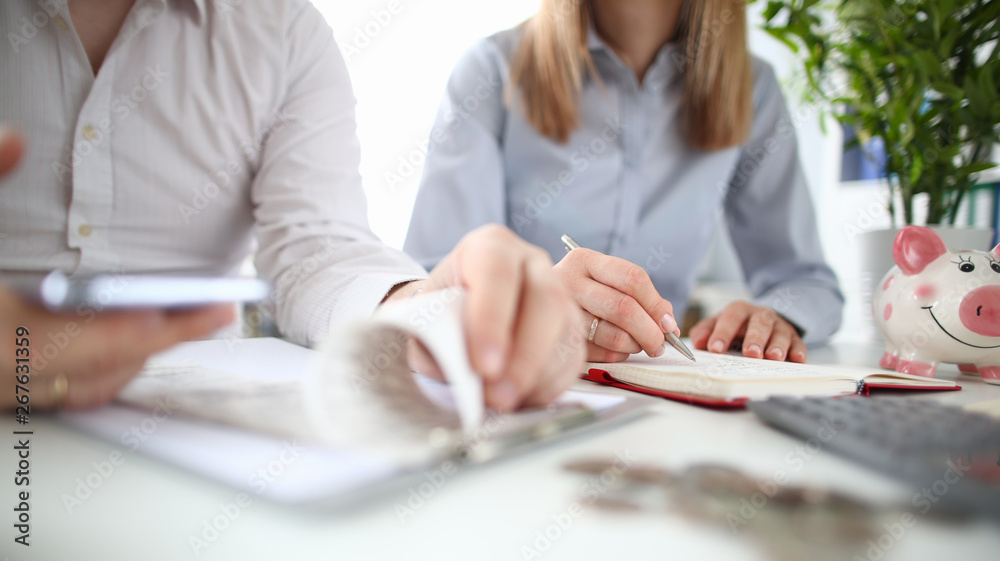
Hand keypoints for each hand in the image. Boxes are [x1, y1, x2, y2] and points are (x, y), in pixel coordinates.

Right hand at [0, 129, 236, 409]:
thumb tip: (13, 140)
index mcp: (1, 339)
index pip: (106, 339)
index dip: (164, 326)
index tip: (210, 309)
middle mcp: (6, 372)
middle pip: (111, 365)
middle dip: (166, 339)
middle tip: (214, 310)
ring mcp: (3, 390)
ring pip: (94, 384)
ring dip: (141, 355)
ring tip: (185, 322)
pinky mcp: (1, 393)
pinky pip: (71, 390)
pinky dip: (108, 367)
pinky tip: (129, 343)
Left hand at [385, 225, 584, 411]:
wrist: (453, 318)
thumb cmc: (438, 314)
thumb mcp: (424, 321)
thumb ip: (437, 338)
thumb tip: (460, 368)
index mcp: (489, 247)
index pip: (497, 273)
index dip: (491, 319)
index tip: (482, 365)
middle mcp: (531, 263)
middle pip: (546, 299)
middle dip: (523, 355)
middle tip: (497, 394)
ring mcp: (558, 292)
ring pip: (566, 331)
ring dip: (536, 376)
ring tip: (502, 402)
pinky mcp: (571, 327)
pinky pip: (572, 357)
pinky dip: (549, 386)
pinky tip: (520, 398)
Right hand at [553, 248, 677, 362]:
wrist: (531, 303)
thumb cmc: (582, 293)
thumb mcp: (603, 280)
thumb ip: (637, 294)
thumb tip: (668, 323)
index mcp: (583, 260)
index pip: (632, 278)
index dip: (656, 304)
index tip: (668, 322)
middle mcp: (567, 282)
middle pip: (624, 308)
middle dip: (651, 331)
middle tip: (660, 343)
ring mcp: (560, 312)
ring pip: (614, 335)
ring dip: (635, 345)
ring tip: (637, 344)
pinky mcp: (559, 340)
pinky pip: (602, 353)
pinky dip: (618, 354)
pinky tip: (617, 349)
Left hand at [689, 301, 805, 361]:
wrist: (762, 319)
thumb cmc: (736, 326)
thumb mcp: (716, 324)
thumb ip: (704, 331)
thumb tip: (699, 343)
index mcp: (739, 310)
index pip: (730, 318)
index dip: (722, 333)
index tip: (715, 348)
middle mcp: (761, 315)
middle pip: (759, 324)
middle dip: (755, 339)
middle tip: (750, 353)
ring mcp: (779, 326)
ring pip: (780, 333)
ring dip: (777, 345)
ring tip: (773, 357)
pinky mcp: (794, 337)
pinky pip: (798, 343)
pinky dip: (798, 351)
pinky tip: (797, 359)